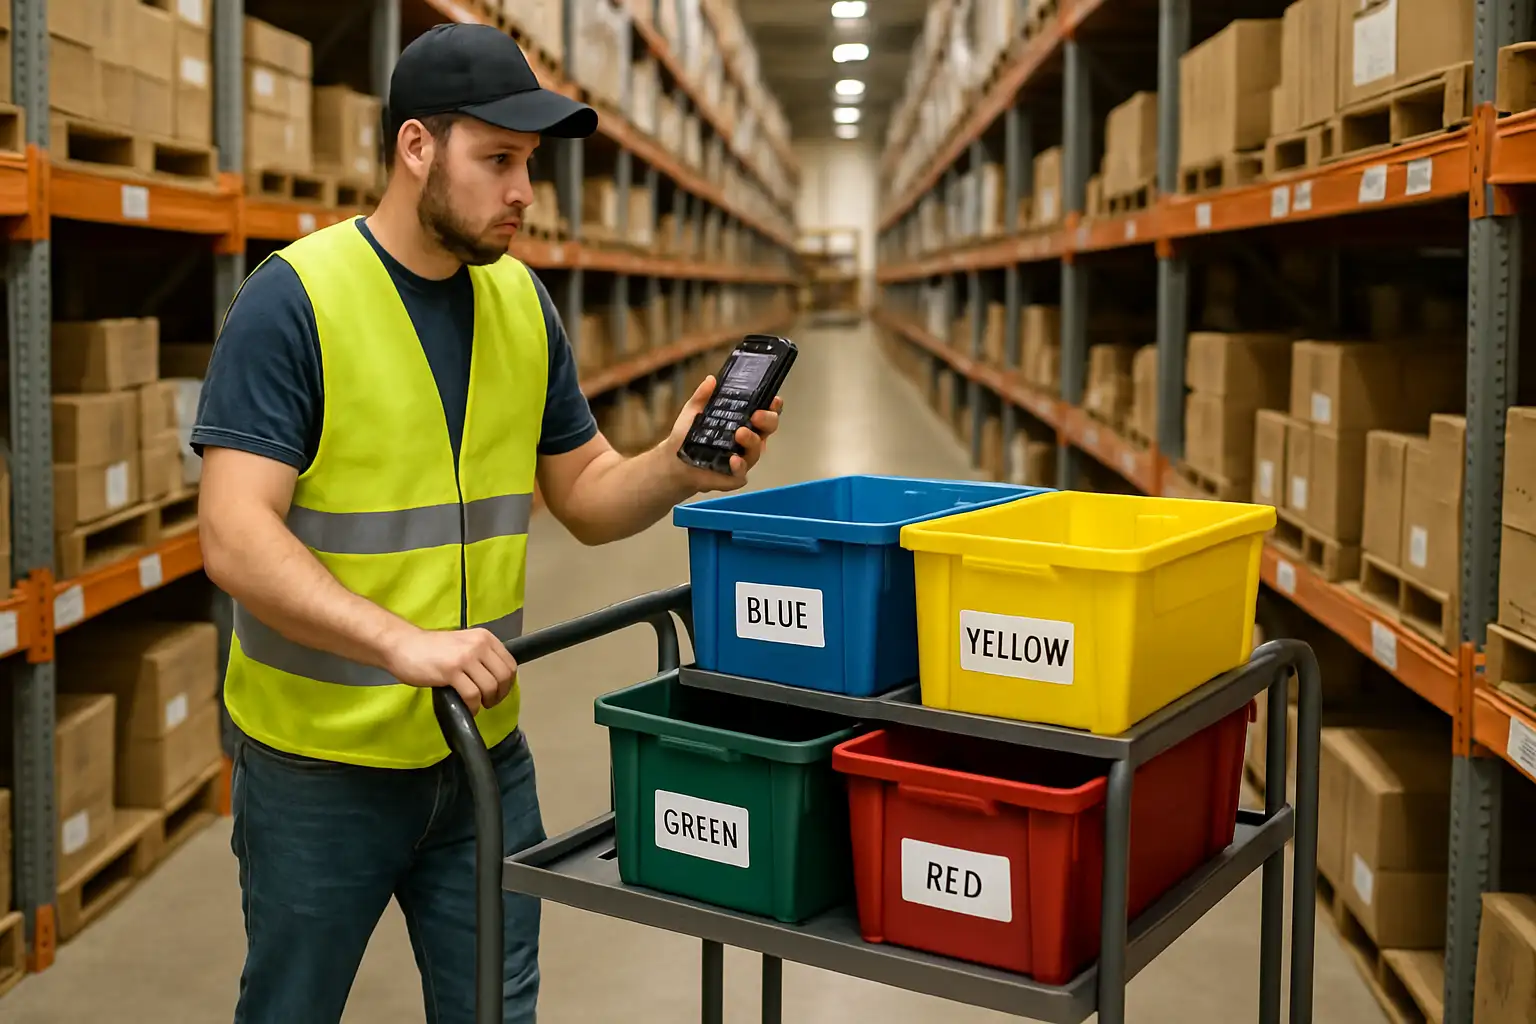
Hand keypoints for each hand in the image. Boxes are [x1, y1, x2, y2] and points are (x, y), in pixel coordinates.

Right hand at [386, 627, 518, 714]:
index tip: (498, 692)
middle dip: (499, 695)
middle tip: (488, 702)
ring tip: (476, 704)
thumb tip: (497, 680)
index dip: (507, 684)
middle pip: (504, 677)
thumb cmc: (431, 649)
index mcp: (485, 637)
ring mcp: (465, 657)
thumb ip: (481, 656)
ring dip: (486, 702)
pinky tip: (467, 708)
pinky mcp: (451, 671)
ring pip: (490, 687)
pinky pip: (472, 695)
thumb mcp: (464, 644)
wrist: (403, 645)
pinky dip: (473, 707)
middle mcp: (478, 645)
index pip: (510, 664)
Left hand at [665, 375, 783, 492]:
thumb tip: (711, 379)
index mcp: (743, 421)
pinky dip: (739, 466)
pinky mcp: (734, 476)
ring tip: (740, 433)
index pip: (765, 412)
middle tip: (757, 415)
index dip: (773, 406)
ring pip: (757, 450)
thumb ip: (702, 396)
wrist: (673, 462)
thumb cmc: (688, 435)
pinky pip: (742, 473)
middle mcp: (748, 439)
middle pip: (768, 429)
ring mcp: (743, 458)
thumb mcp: (693, 411)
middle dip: (768, 420)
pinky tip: (733, 459)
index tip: (774, 399)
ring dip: (752, 441)